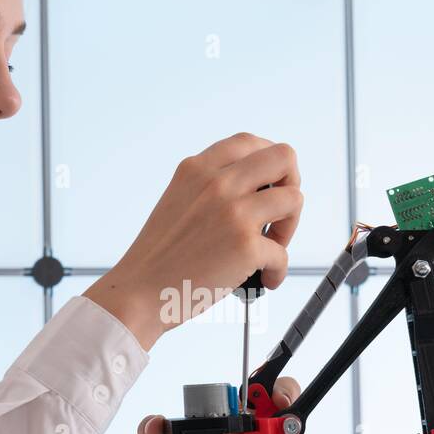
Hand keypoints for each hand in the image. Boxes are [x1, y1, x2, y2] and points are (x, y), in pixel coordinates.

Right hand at [83, 133, 304, 350]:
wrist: (139, 292)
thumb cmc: (159, 256)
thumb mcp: (178, 200)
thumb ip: (211, 187)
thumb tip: (254, 190)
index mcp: (198, 169)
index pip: (250, 142)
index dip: (269, 164)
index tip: (269, 185)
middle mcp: (217, 183)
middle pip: (284, 157)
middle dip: (291, 184)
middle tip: (280, 213)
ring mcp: (234, 212)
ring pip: (294, 199)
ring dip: (289, 227)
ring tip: (272, 247)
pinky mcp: (245, 246)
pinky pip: (283, 253)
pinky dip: (278, 270)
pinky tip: (265, 277)